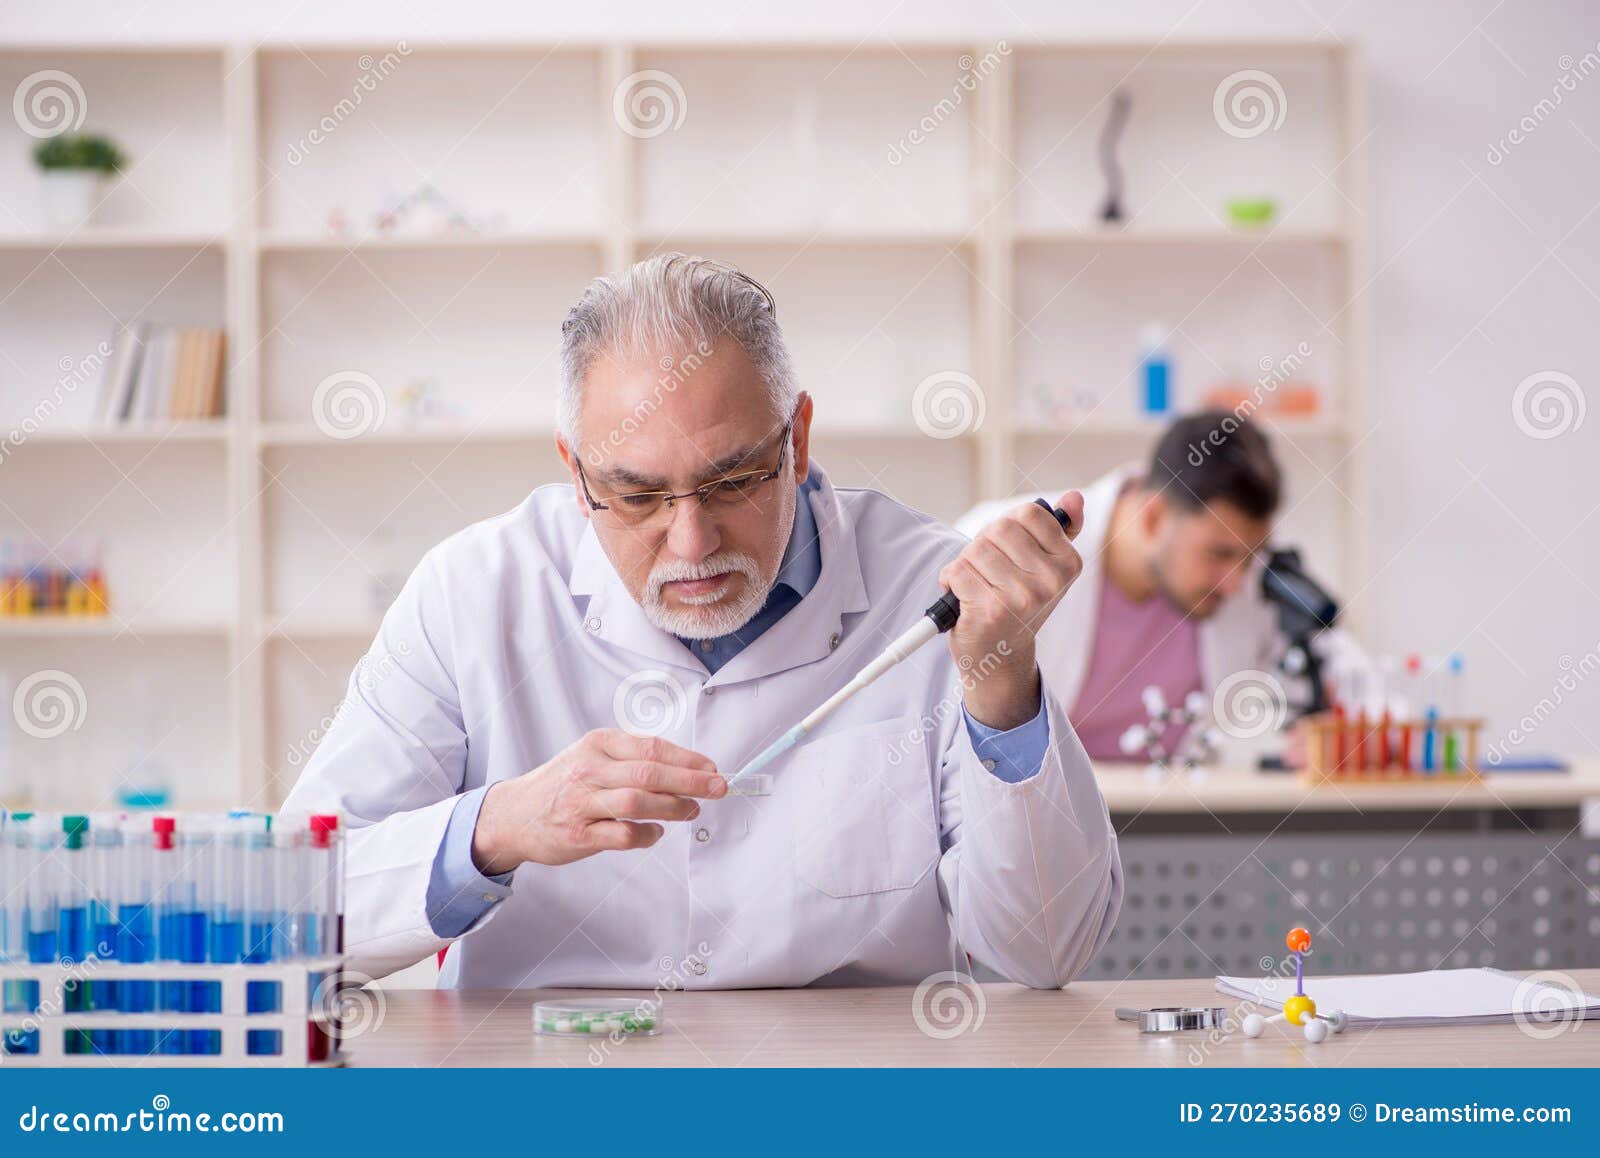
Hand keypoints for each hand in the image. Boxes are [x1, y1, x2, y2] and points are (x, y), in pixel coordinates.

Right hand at [471, 729, 726, 873]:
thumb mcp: (592, 757)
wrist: (514, 814)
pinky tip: (656, 833)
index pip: (651, 747)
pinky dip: (647, 835)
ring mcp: (581, 803)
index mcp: (597, 744)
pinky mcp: (577, 834)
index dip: (688, 759)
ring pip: (637, 801)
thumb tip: (688, 768)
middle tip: (719, 788)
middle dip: (691, 781)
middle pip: (650, 772)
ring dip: (673, 807)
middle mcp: (589, 770)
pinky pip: (622, 835)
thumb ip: (633, 759)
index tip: (712, 769)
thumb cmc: (563, 784)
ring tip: (691, 811)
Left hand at [938, 491, 1085, 729]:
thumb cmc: (1019, 603)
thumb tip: (1073, 497)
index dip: (1008, 527)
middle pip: (998, 529)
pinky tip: (962, 598)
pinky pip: (956, 571)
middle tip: (988, 572)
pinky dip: (950, 581)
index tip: (1008, 551)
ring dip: (966, 564)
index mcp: (1068, 563)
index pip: (1028, 514)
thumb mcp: (1046, 567)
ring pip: (975, 550)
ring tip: (977, 586)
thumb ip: (1060, 530)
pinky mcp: (990, 612)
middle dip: (984, 544)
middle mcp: (1050, 582)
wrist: (1001, 656)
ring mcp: (1021, 598)